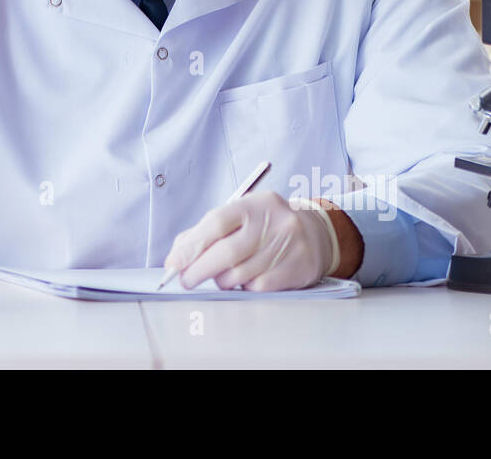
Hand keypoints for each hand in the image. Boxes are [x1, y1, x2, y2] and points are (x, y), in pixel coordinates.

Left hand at [161, 190, 339, 291]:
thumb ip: (205, 232)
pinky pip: (257, 287)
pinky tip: (247, 279)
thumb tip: (176, 258)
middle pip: (226, 253)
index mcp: (254, 203)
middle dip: (198, 270)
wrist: (316, 234)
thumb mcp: (240, 217)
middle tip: (186, 280)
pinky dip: (244, 287)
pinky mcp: (298, 269)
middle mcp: (273, 222)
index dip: (191, 246)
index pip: (217, 223)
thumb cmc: (266, 226)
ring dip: (221, 280)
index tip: (173, 264)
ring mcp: (288, 246)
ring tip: (222, 276)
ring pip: (239, 275)